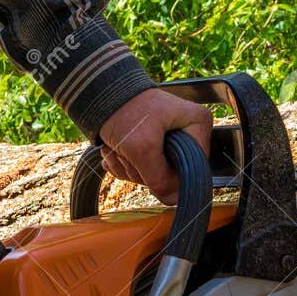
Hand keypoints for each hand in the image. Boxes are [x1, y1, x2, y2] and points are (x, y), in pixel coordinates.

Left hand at [98, 87, 213, 203]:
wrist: (98, 94)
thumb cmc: (124, 110)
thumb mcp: (142, 147)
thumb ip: (159, 178)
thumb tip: (173, 200)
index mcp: (198, 123)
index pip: (194, 167)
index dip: (169, 175)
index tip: (146, 162)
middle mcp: (188, 131)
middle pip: (171, 174)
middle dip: (142, 169)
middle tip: (127, 151)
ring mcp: (168, 139)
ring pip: (153, 174)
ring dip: (129, 166)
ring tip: (118, 146)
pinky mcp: (150, 144)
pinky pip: (140, 169)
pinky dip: (123, 164)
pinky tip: (115, 148)